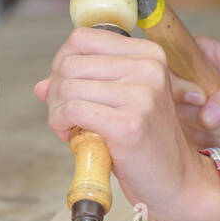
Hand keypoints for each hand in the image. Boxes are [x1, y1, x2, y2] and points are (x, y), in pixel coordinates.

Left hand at [33, 27, 219, 220]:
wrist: (177, 182)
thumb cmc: (146, 144)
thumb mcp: (119, 104)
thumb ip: (84, 86)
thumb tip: (42, 86)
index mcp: (149, 55)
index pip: (83, 38)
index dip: (63, 62)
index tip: (67, 88)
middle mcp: (149, 69)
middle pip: (70, 62)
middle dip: (55, 91)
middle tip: (64, 116)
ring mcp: (142, 95)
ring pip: (67, 86)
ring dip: (56, 111)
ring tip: (70, 129)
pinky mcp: (129, 124)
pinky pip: (72, 110)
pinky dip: (61, 124)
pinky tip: (73, 137)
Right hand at [170, 35, 219, 151]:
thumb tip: (207, 119)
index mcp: (186, 60)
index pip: (164, 77)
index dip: (180, 93)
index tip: (204, 96)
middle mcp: (180, 88)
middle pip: (183, 117)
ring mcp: (185, 114)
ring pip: (200, 139)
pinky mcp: (195, 135)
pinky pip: (211, 151)